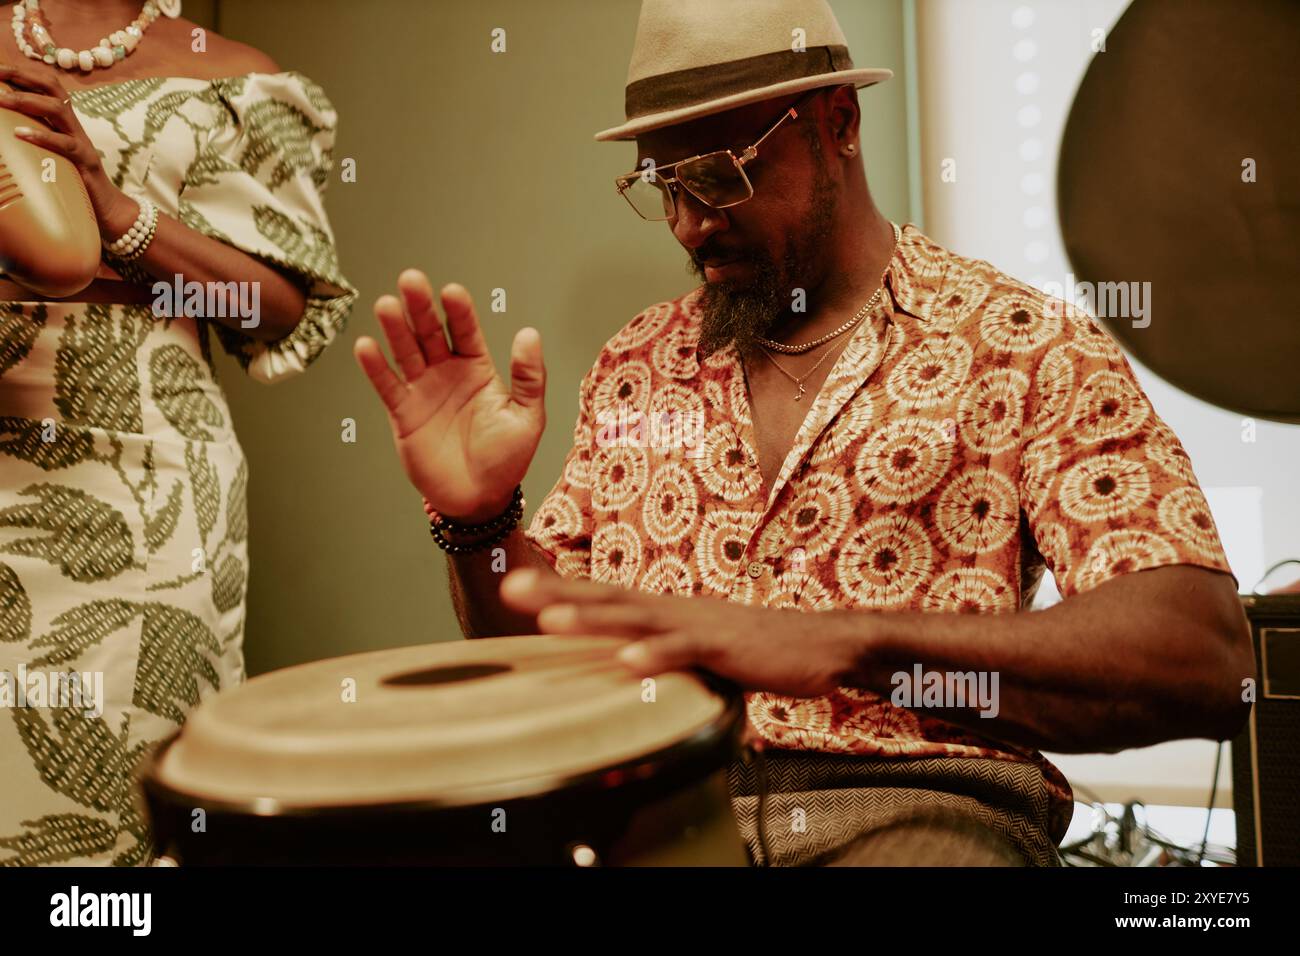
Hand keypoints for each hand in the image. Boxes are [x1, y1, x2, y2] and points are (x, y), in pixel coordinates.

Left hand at [0, 62, 135, 238]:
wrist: (107, 208)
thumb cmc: (74, 182)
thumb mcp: (51, 154)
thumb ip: (35, 137)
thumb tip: (8, 129)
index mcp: (64, 121)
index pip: (46, 85)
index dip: (21, 72)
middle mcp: (73, 126)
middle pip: (53, 86)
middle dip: (22, 75)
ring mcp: (81, 141)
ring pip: (58, 109)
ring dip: (27, 100)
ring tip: (1, 100)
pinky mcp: (86, 162)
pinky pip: (65, 145)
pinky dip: (42, 137)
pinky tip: (20, 135)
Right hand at [354, 270, 545, 520]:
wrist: (478, 499)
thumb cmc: (506, 459)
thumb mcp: (527, 417)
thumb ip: (528, 377)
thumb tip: (529, 334)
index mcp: (478, 368)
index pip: (465, 331)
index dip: (458, 311)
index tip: (451, 292)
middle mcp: (447, 372)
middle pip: (430, 332)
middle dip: (420, 307)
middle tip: (411, 280)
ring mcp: (423, 390)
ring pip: (406, 352)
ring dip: (395, 329)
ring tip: (386, 305)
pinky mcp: (403, 413)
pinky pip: (388, 386)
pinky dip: (376, 367)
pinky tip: (367, 346)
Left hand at [499, 568, 856, 696]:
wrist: (817, 644)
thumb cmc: (753, 649)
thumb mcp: (693, 650)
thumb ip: (656, 654)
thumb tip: (616, 668)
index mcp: (663, 610)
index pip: (602, 594)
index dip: (557, 588)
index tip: (511, 584)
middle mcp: (673, 610)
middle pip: (607, 597)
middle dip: (557, 593)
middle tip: (510, 588)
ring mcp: (699, 626)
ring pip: (637, 620)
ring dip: (593, 620)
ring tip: (551, 622)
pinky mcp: (727, 648)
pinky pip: (688, 652)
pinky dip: (657, 657)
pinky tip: (629, 663)